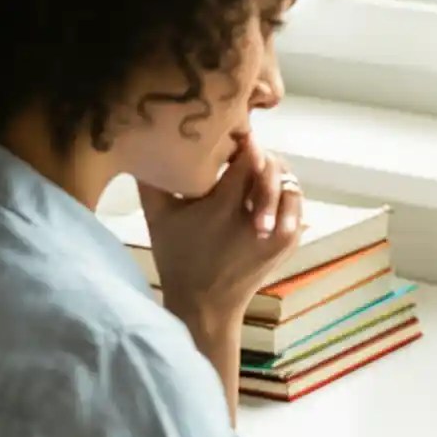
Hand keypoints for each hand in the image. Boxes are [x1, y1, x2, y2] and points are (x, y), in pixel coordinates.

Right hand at [137, 138, 303, 335]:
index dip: (241, 139)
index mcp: (224, 208)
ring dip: (273, 172)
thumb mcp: (157, 218)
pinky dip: (282, 192)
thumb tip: (141, 138)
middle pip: (272, 168)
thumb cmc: (177, 259)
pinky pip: (295, 204)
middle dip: (258, 154)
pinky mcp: (289, 242)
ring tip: (253, 169)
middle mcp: (257, 219)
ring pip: (289, 183)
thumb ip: (151, 178)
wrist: (206, 306)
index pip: (248, 157)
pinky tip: (264, 190)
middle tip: (241, 149)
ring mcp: (279, 232)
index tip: (229, 130)